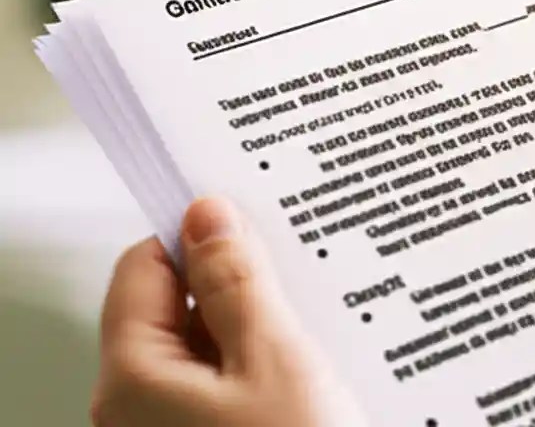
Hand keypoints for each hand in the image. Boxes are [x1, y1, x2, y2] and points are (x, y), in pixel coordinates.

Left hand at [92, 197, 365, 426]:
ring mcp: (172, 424)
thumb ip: (236, 283)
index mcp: (132, 378)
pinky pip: (229, 381)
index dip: (196, 234)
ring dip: (259, 325)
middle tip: (296, 268)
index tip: (249, 214)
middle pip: (177, 305)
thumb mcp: (273, 360)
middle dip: (239, 280)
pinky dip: (266, 363)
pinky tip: (314, 364)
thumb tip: (208, 216)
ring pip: (210, 345)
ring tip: (317, 322)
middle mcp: (138, 404)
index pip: (144, 266)